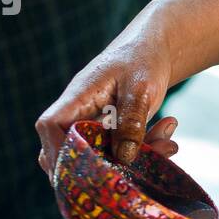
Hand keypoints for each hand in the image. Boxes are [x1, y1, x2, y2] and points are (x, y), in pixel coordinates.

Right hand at [35, 15, 175, 175]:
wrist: (154, 50)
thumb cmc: (142, 59)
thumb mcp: (140, 87)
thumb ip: (131, 120)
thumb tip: (124, 157)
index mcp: (77, 97)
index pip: (50, 125)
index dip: (58, 149)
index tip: (84, 168)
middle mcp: (79, 115)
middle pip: (71, 152)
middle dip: (108, 166)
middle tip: (145, 161)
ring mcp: (94, 128)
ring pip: (100, 159)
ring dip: (133, 163)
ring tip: (168, 146)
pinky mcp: (110, 137)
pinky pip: (120, 157)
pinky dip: (144, 155)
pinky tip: (168, 139)